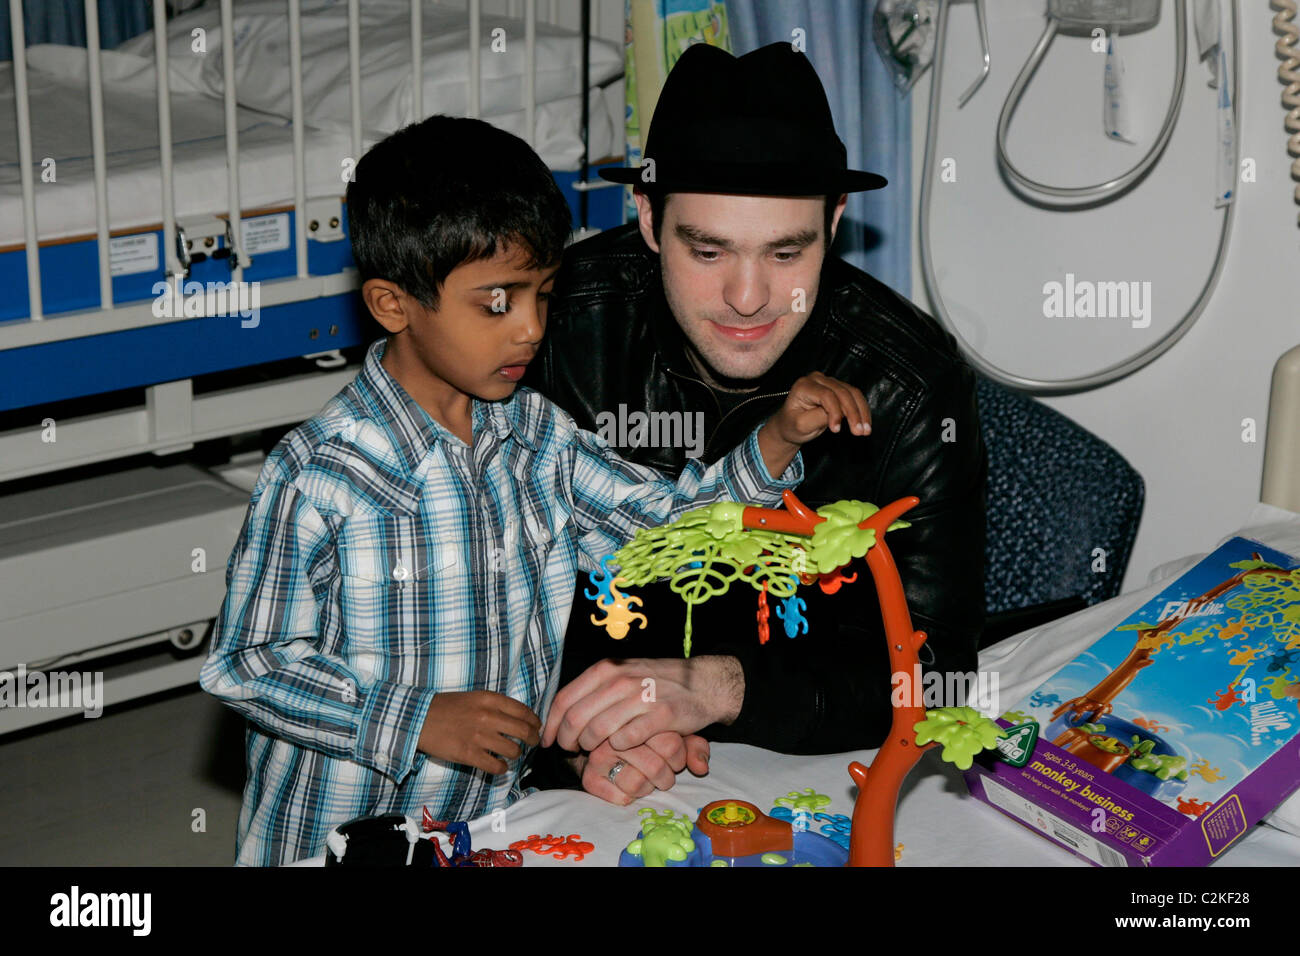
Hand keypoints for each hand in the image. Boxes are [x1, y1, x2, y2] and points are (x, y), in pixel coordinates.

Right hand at [417, 691, 540, 774]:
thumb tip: (516, 717)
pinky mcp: (469, 754)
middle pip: (523, 731)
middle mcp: (488, 717)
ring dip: (515, 754)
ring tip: (511, 754)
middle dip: (532, 739)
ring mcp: (479, 736)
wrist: (419, 719)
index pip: (523, 711)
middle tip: (531, 743)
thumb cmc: (446, 707)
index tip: (536, 726)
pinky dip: (501, 768)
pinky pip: (496, 766)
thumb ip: (494, 705)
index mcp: (489, 700)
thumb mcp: (473, 697)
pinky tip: (499, 765)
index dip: (534, 721)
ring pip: (513, 750)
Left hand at [542, 656, 743, 753]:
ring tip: (594, 752)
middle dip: (567, 741)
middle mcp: (620, 680)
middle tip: (571, 751)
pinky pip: (626, 740)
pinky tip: (621, 748)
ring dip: (591, 748)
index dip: (551, 725)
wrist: (702, 682)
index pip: (565, 699)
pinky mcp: (660, 716)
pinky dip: (618, 749)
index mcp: (606, 669)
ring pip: (597, 731)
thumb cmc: (656, 681)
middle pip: (576, 719)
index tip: (548, 741)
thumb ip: (594, 689)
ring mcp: (640, 698)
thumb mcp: (622, 674)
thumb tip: (560, 712)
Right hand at [578, 733, 711, 805]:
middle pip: (656, 765)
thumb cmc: (649, 740)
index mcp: (636, 716)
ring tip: (646, 778)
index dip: (677, 756)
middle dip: (665, 773)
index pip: (670, 744)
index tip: (672, 755)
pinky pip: (622, 797)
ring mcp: (598, 755)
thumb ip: (693, 745)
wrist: (610, 747)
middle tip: (661, 769)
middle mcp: (614, 732)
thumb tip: (701, 767)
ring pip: (638, 783)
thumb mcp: (675, 734)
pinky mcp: (590, 777)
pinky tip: (628, 788)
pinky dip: (630, 798)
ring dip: (649, 787)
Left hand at [758, 371, 870, 476]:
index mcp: (804, 386)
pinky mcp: (838, 388)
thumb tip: (838, 415)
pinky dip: (862, 410)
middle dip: (853, 413)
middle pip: (842, 392)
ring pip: (852, 393)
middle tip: (859, 432)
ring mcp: (828, 382)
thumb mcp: (801, 425)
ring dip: (861, 412)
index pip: (825, 395)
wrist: (791, 425)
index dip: (834, 412)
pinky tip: (865, 424)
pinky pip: (855, 396)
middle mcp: (817, 379)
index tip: (837, 430)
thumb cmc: (792, 425)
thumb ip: (818, 418)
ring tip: (865, 430)